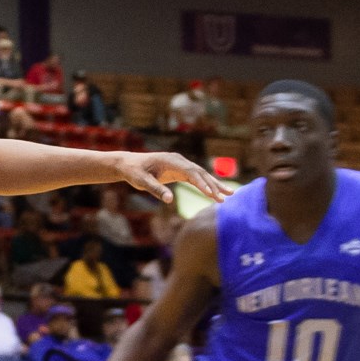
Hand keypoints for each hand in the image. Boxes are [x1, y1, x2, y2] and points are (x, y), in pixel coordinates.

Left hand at [110, 151, 228, 203]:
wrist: (129, 164)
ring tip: (230, 194)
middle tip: (227, 197)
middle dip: (214, 185)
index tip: (211, 194)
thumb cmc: (134, 172)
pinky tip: (215, 193)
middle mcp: (179, 160)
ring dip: (215, 185)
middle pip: (201, 173)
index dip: (202, 183)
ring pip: (201, 175)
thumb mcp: (141, 182)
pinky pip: (196, 178)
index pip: (191, 172)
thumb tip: (169, 200)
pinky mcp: (180, 170)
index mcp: (171, 161)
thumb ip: (155, 189)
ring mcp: (181, 164)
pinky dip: (206, 185)